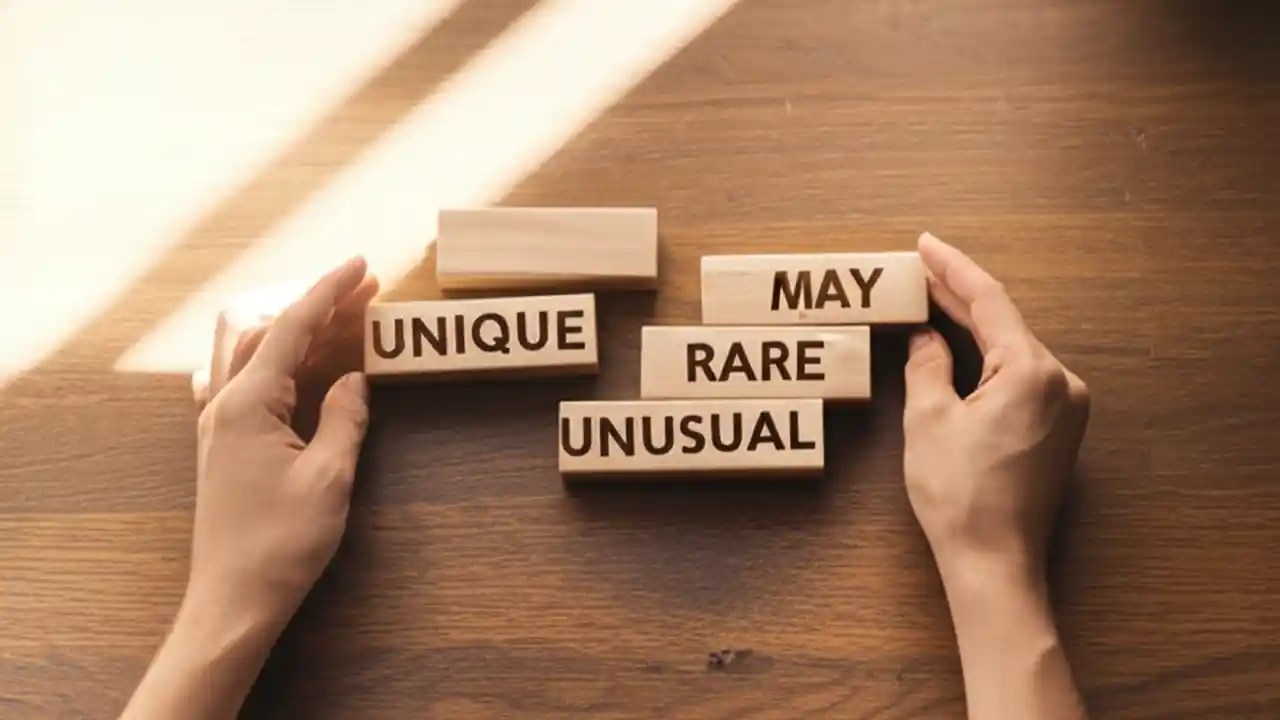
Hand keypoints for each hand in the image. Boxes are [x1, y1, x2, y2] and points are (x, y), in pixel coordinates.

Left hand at [187, 257, 376, 631]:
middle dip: (312, 302)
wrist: (233, 599)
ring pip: (247, 349)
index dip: (329, 292)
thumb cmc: (281, 544)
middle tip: (360, 290)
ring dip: (290, 327)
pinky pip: (241, 377)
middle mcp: (222, 404)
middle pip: (262, 327)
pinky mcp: (222, 443)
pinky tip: (288, 363)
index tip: (361, 265)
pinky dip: (272, 356)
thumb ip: (345, 418)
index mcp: (247, 404)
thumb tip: (354, 379)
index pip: (290, 328)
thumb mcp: (330, 477)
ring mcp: (217, 423)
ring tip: (336, 321)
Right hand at [903, 233, 1089, 579]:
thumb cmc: (961, 496)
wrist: (995, 562)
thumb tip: (926, 337)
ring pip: (1013, 349)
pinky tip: (961, 349)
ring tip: (932, 303)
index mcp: (1031, 371)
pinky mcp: (1061, 429)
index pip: (989, 301)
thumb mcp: (929, 419)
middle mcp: (1060, 382)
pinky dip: (989, 359)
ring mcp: (1066, 407)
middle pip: (1004, 322)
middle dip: (959, 297)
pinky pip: (1021, 376)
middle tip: (918, 271)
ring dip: (974, 327)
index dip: (952, 268)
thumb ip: (927, 365)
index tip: (925, 244)